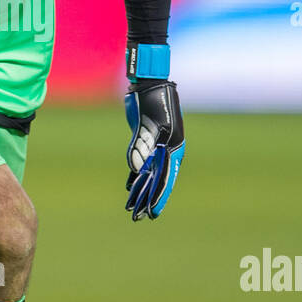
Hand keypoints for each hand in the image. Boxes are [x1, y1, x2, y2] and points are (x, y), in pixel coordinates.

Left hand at [123, 80, 184, 219]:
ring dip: (140, 191)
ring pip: (148, 174)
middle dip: (147, 200)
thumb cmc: (154, 101)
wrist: (150, 84)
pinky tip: (130, 186)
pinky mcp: (145, 140)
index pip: (164, 178)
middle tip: (138, 218)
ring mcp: (156, 146)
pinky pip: (141, 163)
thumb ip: (142, 146)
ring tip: (132, 208)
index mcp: (172, 148)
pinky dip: (135, 176)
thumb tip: (135, 169)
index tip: (152, 213)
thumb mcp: (151, 123)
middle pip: (156, 180)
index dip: (157, 197)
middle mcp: (166, 150)